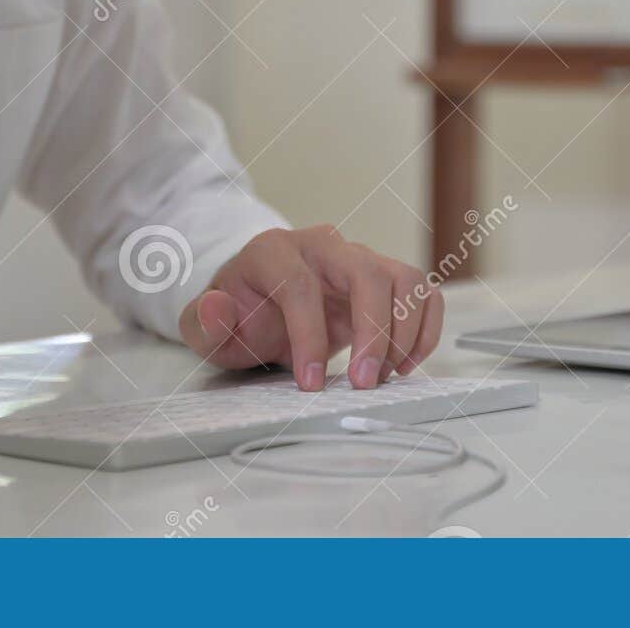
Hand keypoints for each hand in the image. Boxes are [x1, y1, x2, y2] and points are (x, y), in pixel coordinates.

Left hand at [177, 226, 444, 390]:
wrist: (264, 306)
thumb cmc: (240, 317)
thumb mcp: (206, 328)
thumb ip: (205, 322)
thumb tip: (216, 308)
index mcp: (274, 252)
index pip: (300, 285)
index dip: (309, 335)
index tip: (309, 383)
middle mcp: (323, 245)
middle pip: (365, 272)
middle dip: (372, 331)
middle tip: (365, 383)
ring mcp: (359, 257)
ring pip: (404, 278)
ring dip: (405, 331)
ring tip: (385, 376)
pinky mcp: (386, 277)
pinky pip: (422, 292)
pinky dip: (425, 329)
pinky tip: (403, 365)